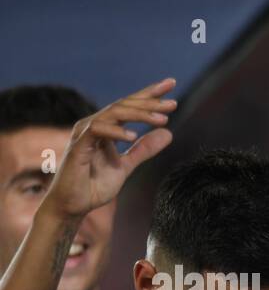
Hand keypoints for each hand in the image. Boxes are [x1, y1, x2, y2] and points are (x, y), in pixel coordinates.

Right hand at [40, 78, 176, 220]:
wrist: (73, 205)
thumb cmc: (94, 185)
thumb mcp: (127, 166)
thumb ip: (144, 150)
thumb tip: (169, 133)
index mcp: (106, 128)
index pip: (130, 106)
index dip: (149, 94)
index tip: (171, 84)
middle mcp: (94, 125)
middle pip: (124, 105)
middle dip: (149, 102)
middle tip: (173, 103)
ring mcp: (84, 134)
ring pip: (113, 113)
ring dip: (139, 115)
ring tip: (162, 120)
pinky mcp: (78, 146)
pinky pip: (97, 130)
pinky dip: (116, 131)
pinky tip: (133, 136)